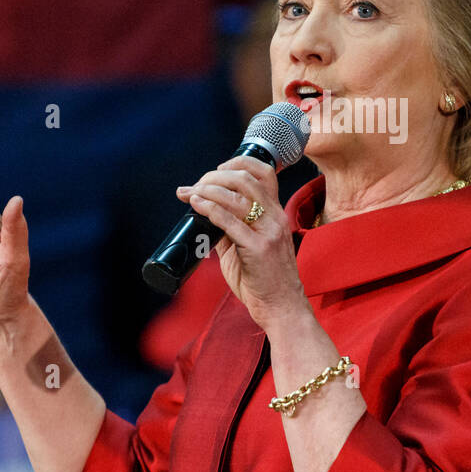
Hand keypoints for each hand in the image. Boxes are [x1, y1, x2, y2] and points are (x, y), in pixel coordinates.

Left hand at [175, 156, 307, 330]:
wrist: (281, 307)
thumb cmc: (264, 280)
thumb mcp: (249, 246)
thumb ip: (231, 229)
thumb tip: (206, 215)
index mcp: (276, 213)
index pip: (264, 172)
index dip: (238, 163)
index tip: (215, 172)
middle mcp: (276, 217)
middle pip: (245, 179)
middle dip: (214, 176)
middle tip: (195, 185)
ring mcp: (269, 232)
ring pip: (236, 196)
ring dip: (207, 190)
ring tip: (189, 193)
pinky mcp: (259, 249)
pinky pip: (231, 222)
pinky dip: (210, 209)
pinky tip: (196, 205)